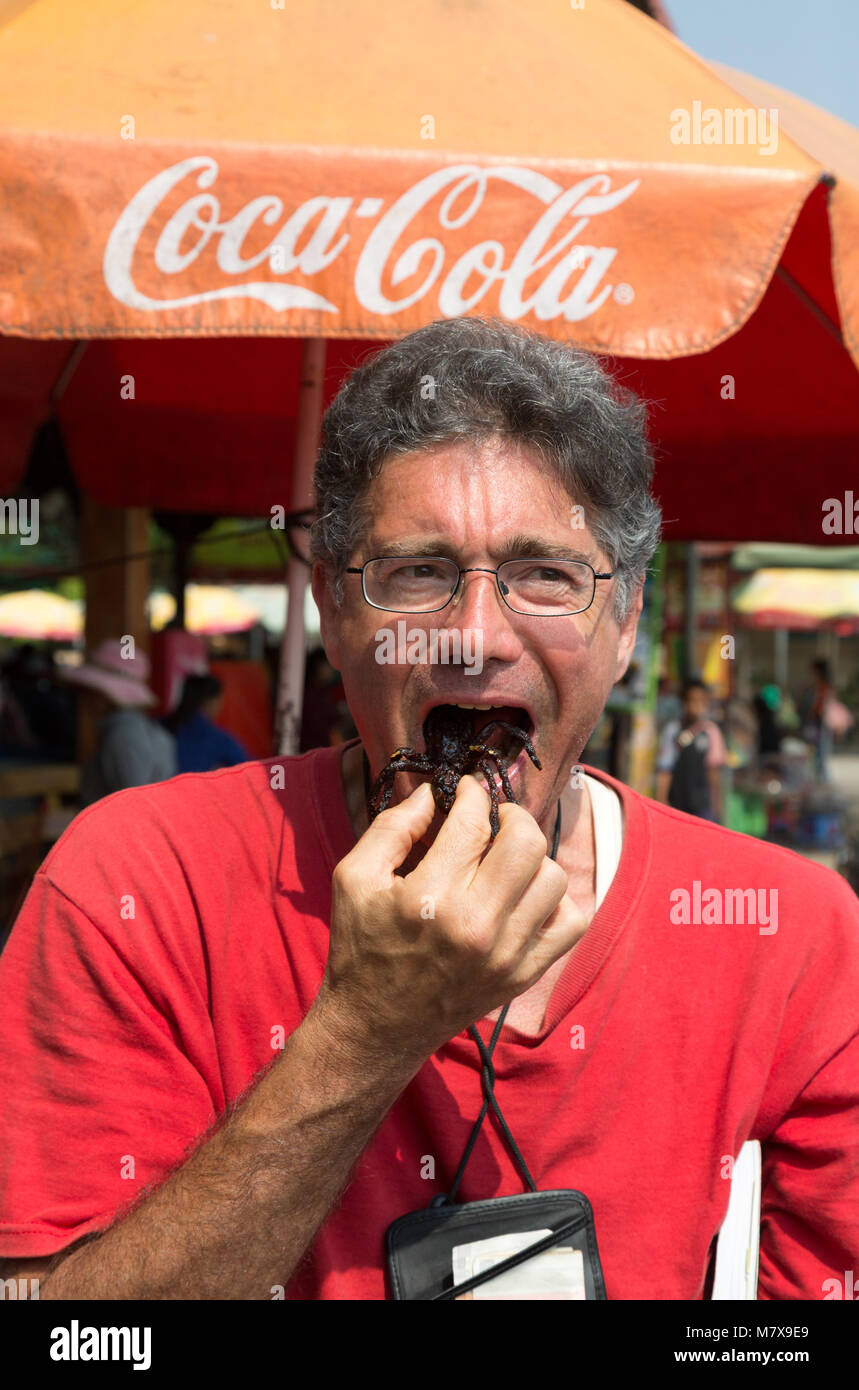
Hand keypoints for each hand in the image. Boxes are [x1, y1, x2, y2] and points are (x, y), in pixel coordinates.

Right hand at [314, 775, 583, 1059]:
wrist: (375, 1026)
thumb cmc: (361, 948)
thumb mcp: (354, 878)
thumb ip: (393, 827)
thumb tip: (434, 792)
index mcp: (430, 899)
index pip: (474, 822)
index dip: (472, 794)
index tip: (465, 790)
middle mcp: (476, 926)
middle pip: (527, 842)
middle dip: (510, 816)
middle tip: (490, 820)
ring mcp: (507, 954)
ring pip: (553, 877)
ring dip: (532, 857)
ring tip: (504, 861)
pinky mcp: (523, 974)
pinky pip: (571, 922)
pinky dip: (557, 900)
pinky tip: (525, 895)